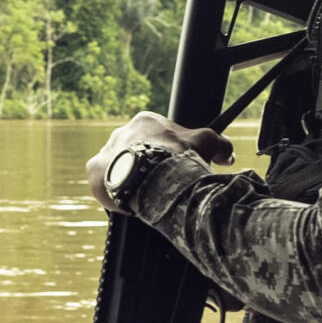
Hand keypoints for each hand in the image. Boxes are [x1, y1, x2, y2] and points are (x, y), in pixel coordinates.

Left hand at [85, 112, 232, 212]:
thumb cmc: (179, 158)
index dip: (164, 156)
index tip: (171, 171)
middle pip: (134, 151)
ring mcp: (106, 150)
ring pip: (116, 166)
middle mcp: (122, 131)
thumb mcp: (206, 144)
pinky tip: (125, 201)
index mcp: (146, 121)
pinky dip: (112, 191)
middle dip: (144, 167)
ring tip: (141, 196)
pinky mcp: (94, 170)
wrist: (153, 176)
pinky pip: (101, 182)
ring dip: (127, 179)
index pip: (154, 138)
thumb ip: (219, 145)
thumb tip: (228, 155)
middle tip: (157, 185)